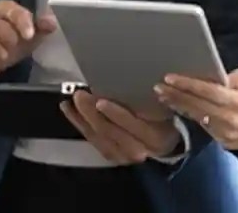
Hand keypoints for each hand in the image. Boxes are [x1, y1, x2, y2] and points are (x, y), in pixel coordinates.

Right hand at [0, 0, 57, 75]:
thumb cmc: (15, 42)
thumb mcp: (32, 35)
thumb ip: (42, 27)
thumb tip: (52, 22)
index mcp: (6, 7)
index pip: (13, 9)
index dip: (23, 21)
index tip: (30, 35)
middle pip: (0, 19)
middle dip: (13, 34)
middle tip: (20, 45)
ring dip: (4, 44)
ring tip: (9, 55)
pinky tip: (0, 59)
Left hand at [60, 90, 182, 163]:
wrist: (168, 145)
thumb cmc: (166, 119)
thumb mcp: (164, 109)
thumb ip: (149, 99)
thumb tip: (128, 79)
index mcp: (154, 137)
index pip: (133, 125)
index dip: (116, 114)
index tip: (100, 100)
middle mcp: (138, 151)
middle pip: (111, 132)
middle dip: (92, 114)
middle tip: (79, 95)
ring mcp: (123, 157)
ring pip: (99, 138)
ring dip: (81, 119)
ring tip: (69, 103)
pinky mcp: (113, 157)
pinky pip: (93, 141)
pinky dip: (81, 126)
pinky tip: (71, 112)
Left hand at [156, 70, 237, 150]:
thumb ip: (231, 79)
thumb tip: (213, 77)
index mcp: (236, 102)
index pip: (206, 91)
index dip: (186, 84)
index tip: (169, 78)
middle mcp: (227, 119)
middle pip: (196, 105)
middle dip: (175, 96)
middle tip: (158, 88)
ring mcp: (223, 134)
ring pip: (197, 118)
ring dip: (180, 107)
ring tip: (165, 97)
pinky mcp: (222, 143)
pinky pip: (205, 128)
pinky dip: (194, 118)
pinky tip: (183, 110)